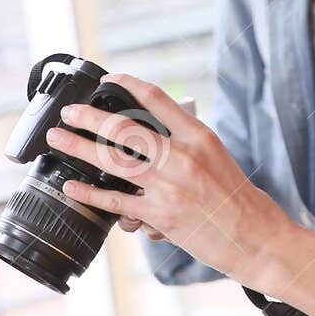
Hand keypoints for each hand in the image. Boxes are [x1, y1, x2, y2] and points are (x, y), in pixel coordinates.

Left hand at [43, 73, 296, 285]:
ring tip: (58, 139)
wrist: (256, 237)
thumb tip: (152, 140)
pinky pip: (115, 200)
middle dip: (89, 117)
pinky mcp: (159, 215)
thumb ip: (185, 145)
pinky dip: (89, 192)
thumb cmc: (239, 200)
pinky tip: (72, 186)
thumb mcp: (217, 158)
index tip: (110, 78)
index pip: (157, 99)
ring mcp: (168, 185)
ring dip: (79, 147)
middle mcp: (182, 156)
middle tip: (69, 113)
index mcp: (199, 136)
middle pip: (124, 128)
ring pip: (112, 160)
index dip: (128, 84)